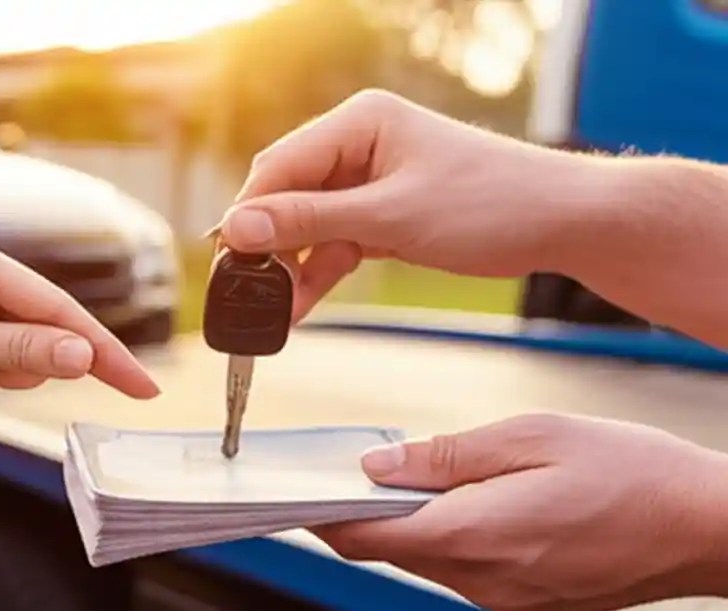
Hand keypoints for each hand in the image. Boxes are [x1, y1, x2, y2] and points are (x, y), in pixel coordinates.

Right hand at [219, 89, 622, 321]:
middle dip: (268, 244)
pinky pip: (336, 241)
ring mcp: (371, 180)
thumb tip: (239, 227)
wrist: (560, 223)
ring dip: (293, 266)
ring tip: (273, 310)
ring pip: (309, 224)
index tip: (227, 258)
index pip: (279, 165)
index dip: (249, 213)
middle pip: (287, 194)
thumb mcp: (389, 217)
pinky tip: (301, 306)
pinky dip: (321, 271)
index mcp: (359, 122)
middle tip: (248, 290)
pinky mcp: (384, 212)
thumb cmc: (490, 204)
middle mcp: (359, 144)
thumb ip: (309, 221)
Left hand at [311, 413, 727, 610]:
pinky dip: (448, 539)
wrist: (711, 528)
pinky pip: (464, 573)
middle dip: (364, 513)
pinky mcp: (527, 605)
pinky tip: (467, 504)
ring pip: (426, 562)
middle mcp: (483, 582)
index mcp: (475, 537)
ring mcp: (506, 600)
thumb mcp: (532, 436)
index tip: (295, 491)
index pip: (364, 538)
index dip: (322, 515)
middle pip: (390, 551)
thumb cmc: (634, 473)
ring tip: (419, 477)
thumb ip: (445, 457)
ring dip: (410, 524)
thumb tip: (377, 467)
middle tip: (354, 468)